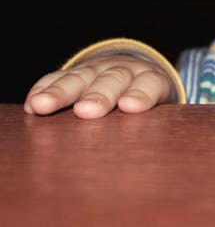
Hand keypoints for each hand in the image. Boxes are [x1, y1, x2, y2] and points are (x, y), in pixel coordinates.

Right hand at [24, 55, 173, 118]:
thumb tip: (152, 164)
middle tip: (86, 111)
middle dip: (99, 95)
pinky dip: (44, 89)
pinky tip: (33, 104)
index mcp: (151, 80)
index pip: (149, 84)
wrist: (137, 75)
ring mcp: (97, 70)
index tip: (130, 106)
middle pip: (112, 80)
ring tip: (43, 106)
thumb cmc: (149, 104)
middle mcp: (123, 72)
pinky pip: (56, 78)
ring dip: (61, 92)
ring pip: (80, 78)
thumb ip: (156, 131)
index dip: (141, 95)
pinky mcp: (74, 74)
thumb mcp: (162, 115)